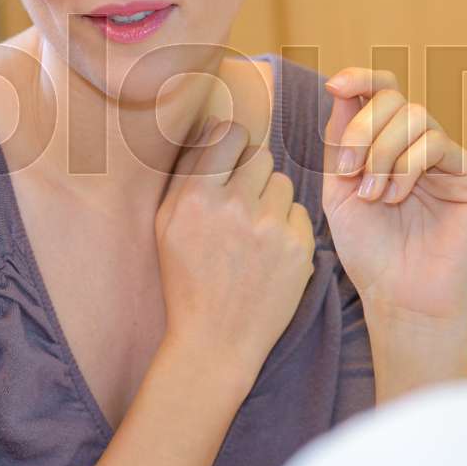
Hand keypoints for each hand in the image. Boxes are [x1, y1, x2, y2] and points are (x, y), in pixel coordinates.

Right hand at [155, 118, 315, 378]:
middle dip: (252, 175)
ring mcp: (270, 227)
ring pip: (283, 184)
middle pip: (261, 157)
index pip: (230, 136)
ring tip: (252, 233)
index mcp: (196, 197)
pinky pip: (299, 214)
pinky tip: (269, 253)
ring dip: (271, 200)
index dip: (232, 145)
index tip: (230, 159)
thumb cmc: (187, 279)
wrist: (216, 340)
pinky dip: (287, 228)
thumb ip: (188, 172)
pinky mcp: (299, 247)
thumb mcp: (167, 224)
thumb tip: (213, 125)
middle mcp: (234, 207)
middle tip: (240, 203)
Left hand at [322, 69, 466, 326]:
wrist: (400, 297)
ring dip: (383, 152)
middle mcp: (420, 146)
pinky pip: (437, 144)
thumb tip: (341, 86)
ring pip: (416, 116)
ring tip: (374, 194)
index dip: (361, 78)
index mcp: (389, 145)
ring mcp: (448, 160)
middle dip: (362, 129)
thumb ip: (340, 140)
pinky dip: (408, 166)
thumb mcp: (340, 190)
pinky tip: (396, 198)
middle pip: (394, 99)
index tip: (336, 85)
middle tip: (349, 171)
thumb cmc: (369, 250)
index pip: (381, 93)